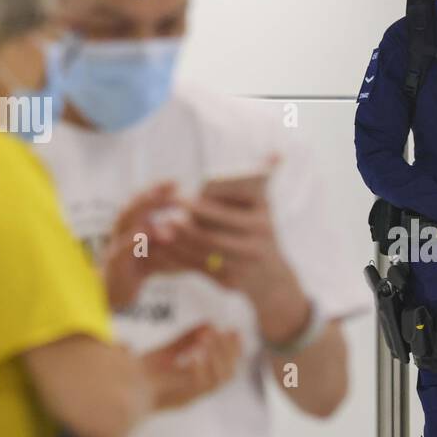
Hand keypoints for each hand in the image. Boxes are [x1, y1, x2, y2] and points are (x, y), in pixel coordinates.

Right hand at [103, 181, 181, 309]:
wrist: (116, 296)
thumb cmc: (144, 269)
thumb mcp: (168, 252)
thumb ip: (184, 242)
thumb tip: (213, 234)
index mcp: (135, 224)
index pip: (144, 202)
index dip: (157, 191)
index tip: (175, 182)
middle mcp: (123, 232)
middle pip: (133, 208)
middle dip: (151, 196)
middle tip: (171, 189)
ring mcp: (116, 247)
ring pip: (126, 226)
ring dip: (144, 214)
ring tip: (163, 209)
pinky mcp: (114, 266)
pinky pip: (120, 251)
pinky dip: (132, 242)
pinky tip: (144, 235)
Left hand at [140, 323, 241, 409]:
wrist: (118, 393)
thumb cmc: (140, 376)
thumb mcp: (166, 353)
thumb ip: (186, 340)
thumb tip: (208, 323)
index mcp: (198, 381)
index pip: (227, 368)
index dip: (234, 351)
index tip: (235, 331)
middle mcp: (198, 391)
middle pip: (228, 374)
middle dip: (229, 351)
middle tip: (222, 331)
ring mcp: (191, 396)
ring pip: (219, 379)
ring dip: (217, 357)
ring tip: (207, 338)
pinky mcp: (180, 399)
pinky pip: (200, 386)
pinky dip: (202, 369)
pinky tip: (195, 355)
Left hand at [157, 181, 285, 298]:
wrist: (272, 278)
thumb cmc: (260, 230)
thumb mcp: (265, 205)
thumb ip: (264, 178)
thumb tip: (275, 154)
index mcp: (262, 218)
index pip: (229, 209)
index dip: (202, 205)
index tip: (179, 197)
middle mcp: (257, 243)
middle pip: (213, 234)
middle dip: (188, 224)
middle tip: (166, 214)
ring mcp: (245, 265)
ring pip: (204, 252)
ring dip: (180, 241)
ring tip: (161, 229)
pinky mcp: (232, 282)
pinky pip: (201, 269)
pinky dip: (182, 258)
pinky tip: (166, 248)